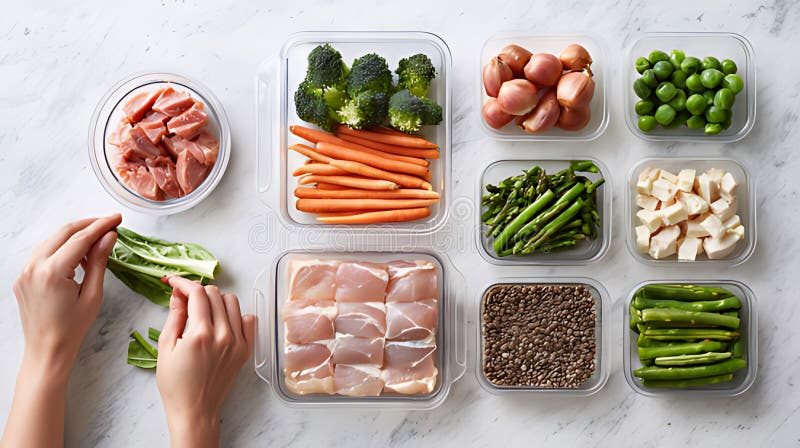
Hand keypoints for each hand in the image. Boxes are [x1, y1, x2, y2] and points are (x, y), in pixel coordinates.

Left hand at [2, 214, 119, 447]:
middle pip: (64, 232)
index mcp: (52, 272)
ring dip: (75, 235)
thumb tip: (109, 236)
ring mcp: (24, 271)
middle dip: (88, 225)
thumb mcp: (92, 294)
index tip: (117, 219)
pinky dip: (62, 248)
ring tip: (98, 240)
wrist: (47, 350)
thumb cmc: (72, 327)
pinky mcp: (22, 277)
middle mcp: (34, 267)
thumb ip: (99, 261)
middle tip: (110, 223)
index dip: (101, 226)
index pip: (80, 238)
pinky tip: (78, 255)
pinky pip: (43, 253)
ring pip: (52, 240)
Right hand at [156, 276, 254, 447]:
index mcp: (200, 334)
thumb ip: (174, 316)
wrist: (195, 410)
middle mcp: (223, 335)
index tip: (175, 282)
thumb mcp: (165, 348)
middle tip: (185, 298)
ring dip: (216, 301)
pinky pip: (248, 318)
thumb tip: (179, 293)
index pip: (197, 293)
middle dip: (197, 291)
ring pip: (232, 302)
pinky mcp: (246, 349)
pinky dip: (236, 315)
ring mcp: (238, 342)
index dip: (183, 283)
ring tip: (203, 312)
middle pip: (214, 294)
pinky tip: (222, 323)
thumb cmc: (175, 384)